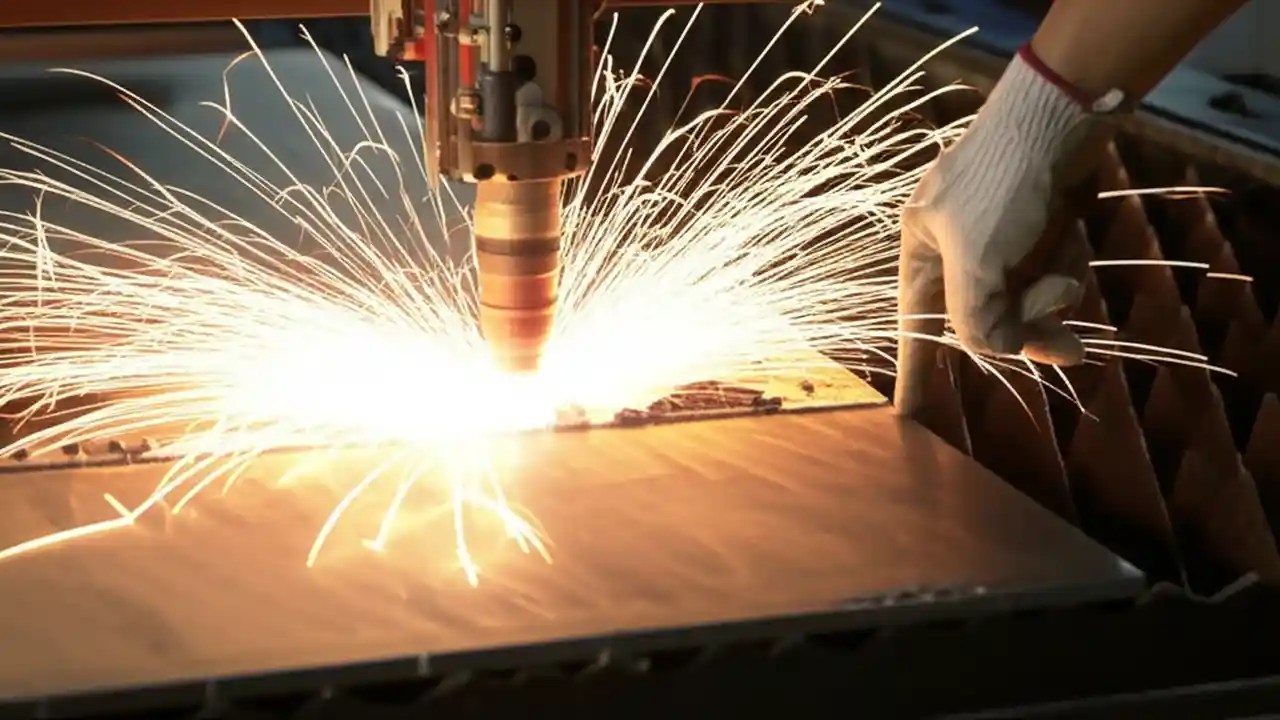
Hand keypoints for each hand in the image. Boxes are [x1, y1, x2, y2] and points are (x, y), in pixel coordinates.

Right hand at [893, 46, 1126, 416]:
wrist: (1057, 121)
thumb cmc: (1000, 187)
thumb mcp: (977, 265)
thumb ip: (976, 321)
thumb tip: (1005, 353)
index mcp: (922, 249)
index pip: (914, 324)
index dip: (914, 371)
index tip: (907, 414)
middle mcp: (956, 247)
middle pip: (987, 316)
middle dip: (1027, 322)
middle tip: (1070, 348)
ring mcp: (1000, 238)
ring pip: (1026, 296)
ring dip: (1052, 288)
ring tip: (1063, 261)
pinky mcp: (1038, 227)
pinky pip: (1050, 270)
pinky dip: (1065, 263)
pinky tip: (1073, 236)